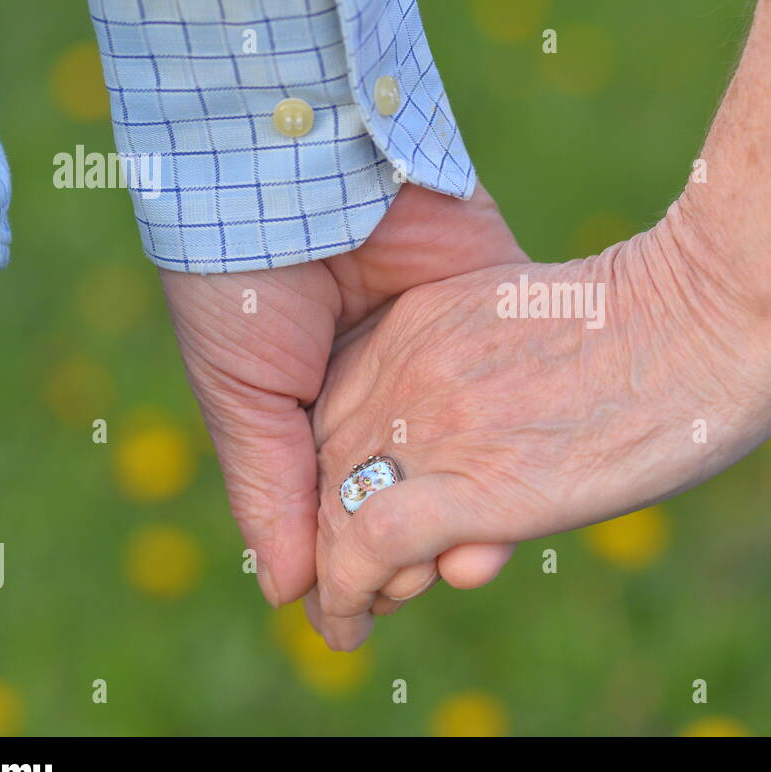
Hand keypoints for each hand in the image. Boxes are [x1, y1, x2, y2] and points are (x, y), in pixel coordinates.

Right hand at [159, 183, 524, 606]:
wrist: (296, 158)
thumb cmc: (241, 284)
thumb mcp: (240, 396)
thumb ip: (269, 492)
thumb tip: (293, 593)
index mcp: (315, 400)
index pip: (348, 499)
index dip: (358, 556)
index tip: (365, 613)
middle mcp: (384, 379)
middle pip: (422, 479)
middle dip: (425, 537)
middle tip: (431, 584)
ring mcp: (444, 340)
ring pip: (479, 441)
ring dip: (483, 500)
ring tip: (477, 557)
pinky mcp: (494, 298)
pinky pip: (522, 377)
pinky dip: (529, 431)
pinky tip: (530, 490)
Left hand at [305, 220, 770, 649]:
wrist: (707, 319)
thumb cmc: (650, 322)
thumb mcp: (525, 325)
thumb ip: (477, 369)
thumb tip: (476, 438)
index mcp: (418, 322)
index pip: (330, 407)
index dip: (331, 469)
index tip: (349, 510)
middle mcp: (407, 369)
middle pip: (322, 461)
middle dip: (327, 528)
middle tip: (349, 580)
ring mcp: (436, 425)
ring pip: (334, 510)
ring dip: (336, 575)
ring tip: (350, 615)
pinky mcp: (474, 484)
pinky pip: (369, 548)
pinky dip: (350, 592)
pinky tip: (354, 619)